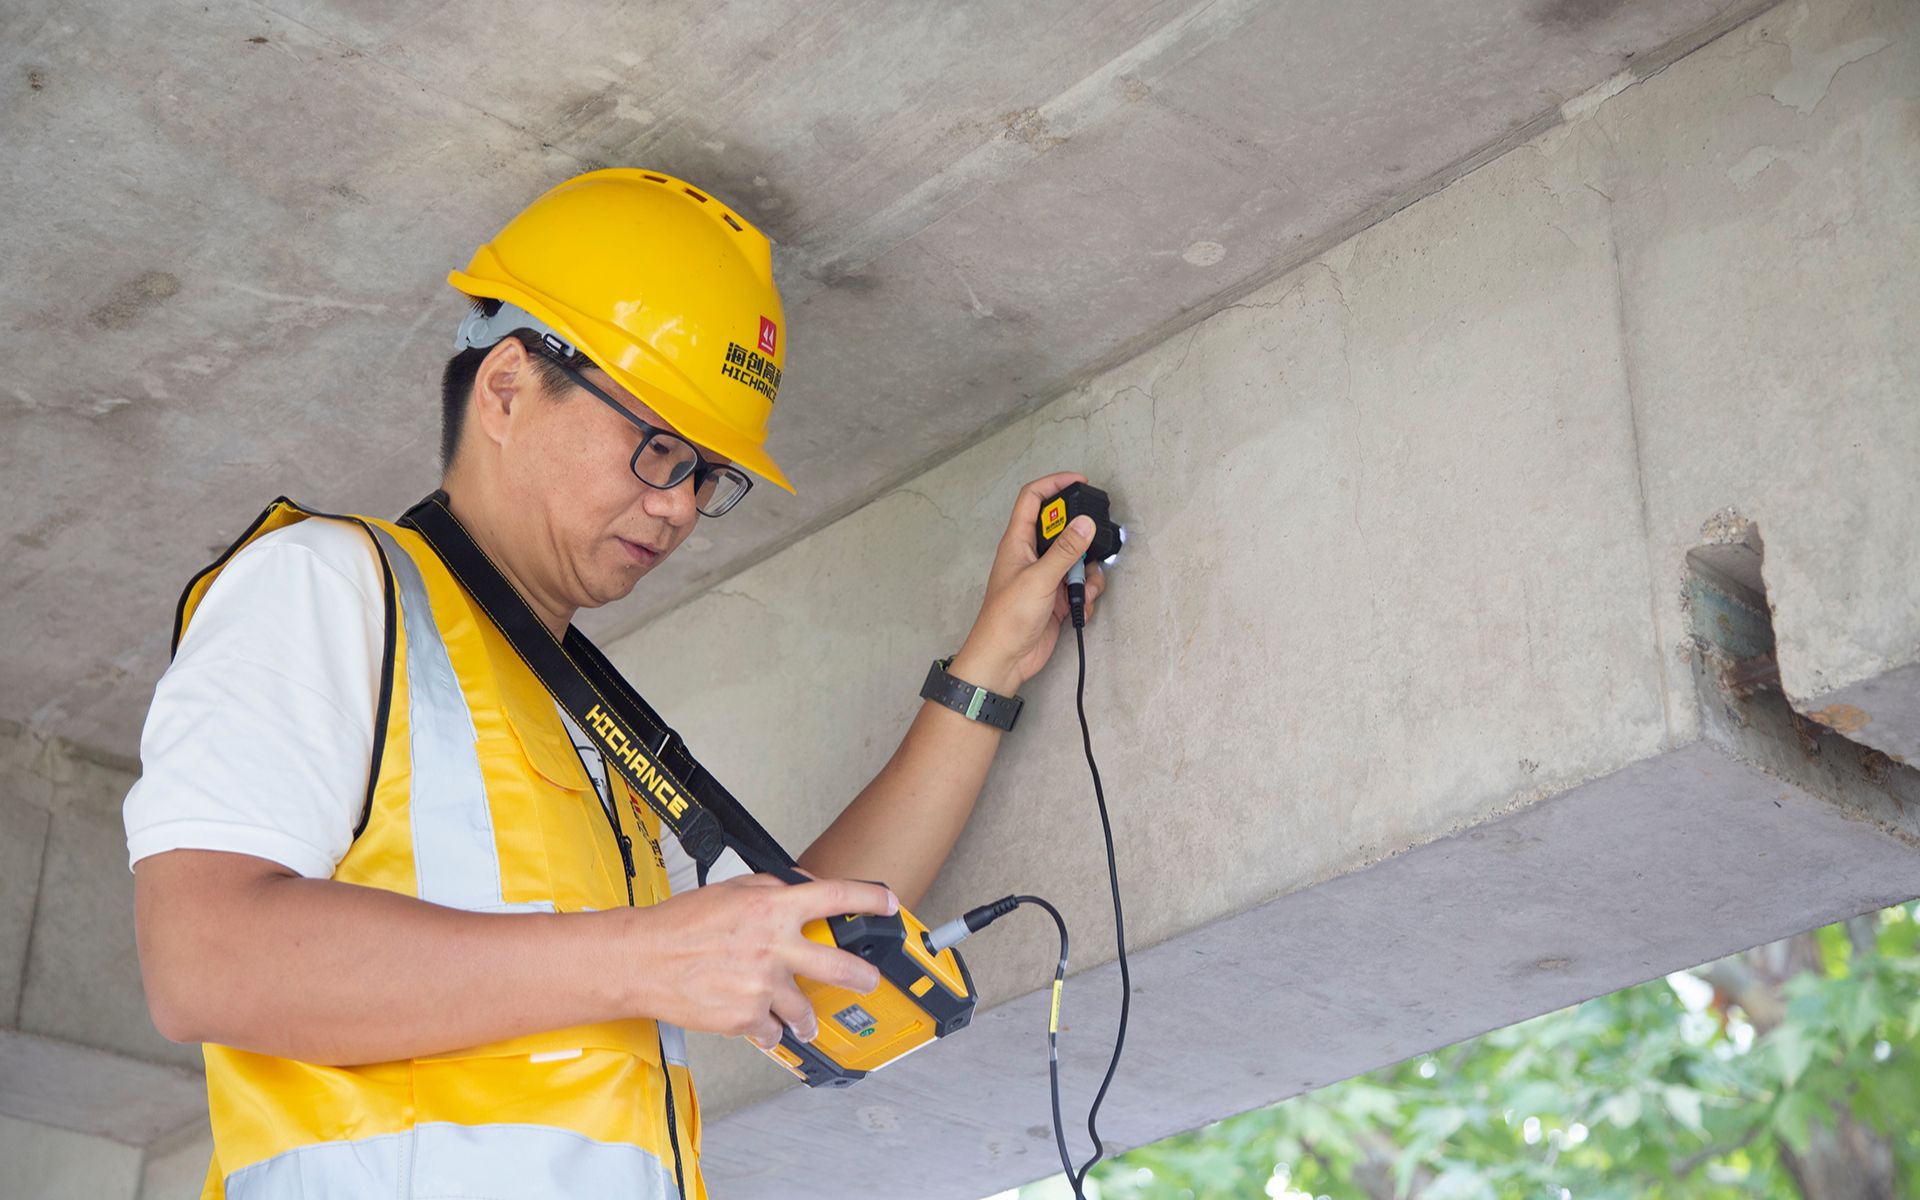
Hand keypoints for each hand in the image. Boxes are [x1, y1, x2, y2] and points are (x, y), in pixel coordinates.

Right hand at [620, 874, 895, 1048]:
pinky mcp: (747, 1018)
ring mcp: (763, 985)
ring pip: (805, 1010)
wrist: (640, 960)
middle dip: (863, 976)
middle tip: (869, 980)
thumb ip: (769, 888)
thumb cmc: (677, 925)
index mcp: (772, 907)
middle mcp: (774, 946)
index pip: (836, 896)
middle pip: (841, 966)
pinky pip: (772, 1031)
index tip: (888, 903)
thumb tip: (796, 887)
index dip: (870, 899)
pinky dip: (767, 1030)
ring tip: (802, 1020)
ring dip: (805, 1018)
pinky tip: (757, 1022)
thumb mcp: (729, 890)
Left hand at [951, 471, 1109, 694]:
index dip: (1054, 483)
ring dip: (1089, 573)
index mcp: (1018, 542)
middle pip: (1064, 530)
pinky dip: (1086, 594)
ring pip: (1078, 560)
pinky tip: (1081, 607)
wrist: (1005, 659)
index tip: (1080, 481)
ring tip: (1084, 589)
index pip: (1033, 498)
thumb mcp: (1040, 579)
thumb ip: (1066, 551)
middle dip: (1082, 539)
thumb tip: (1086, 523)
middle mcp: (1032, 555)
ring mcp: (1046, 576)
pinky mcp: (1057, 597)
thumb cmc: (1007, 618)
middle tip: (1091, 550)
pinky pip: (1081, 585)